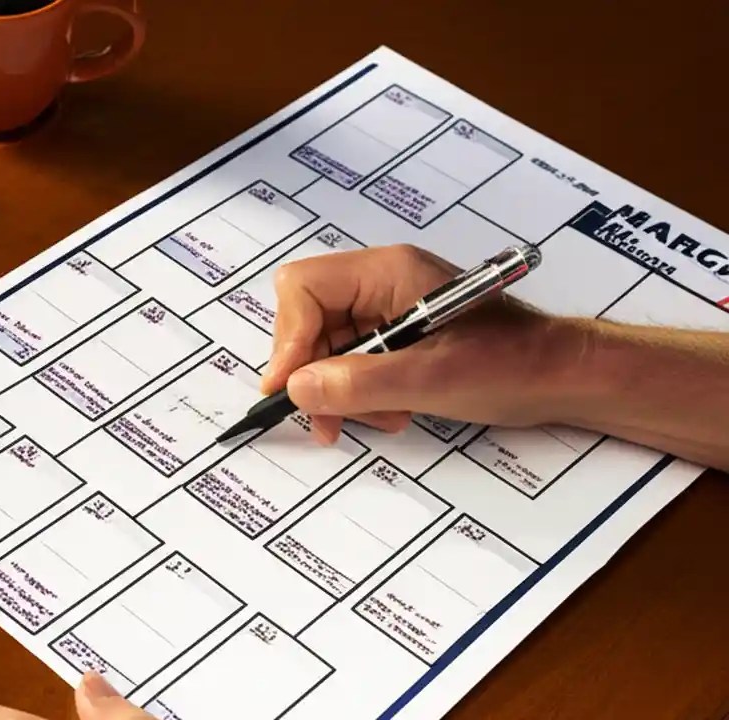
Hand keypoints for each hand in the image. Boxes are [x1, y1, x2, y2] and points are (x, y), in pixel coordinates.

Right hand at [261, 244, 586, 443]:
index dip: (288, 338)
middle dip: (315, 373)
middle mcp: (380, 281)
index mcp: (386, 271)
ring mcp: (389, 307)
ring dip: (341, 391)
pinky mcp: (399, 334)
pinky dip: (362, 393)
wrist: (564, 378)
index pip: (303, 287)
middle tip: (328, 420)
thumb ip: (359, 383)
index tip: (290, 390)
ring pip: (327, 346)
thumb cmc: (510, 366)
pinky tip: (394, 411)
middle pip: (309, 319)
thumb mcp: (431, 380)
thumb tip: (296, 388)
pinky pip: (354, 361)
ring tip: (382, 417)